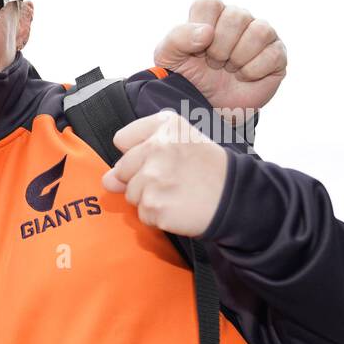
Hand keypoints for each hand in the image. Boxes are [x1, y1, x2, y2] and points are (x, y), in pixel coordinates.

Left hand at [102, 110, 227, 235]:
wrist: (237, 197)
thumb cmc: (209, 169)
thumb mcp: (182, 142)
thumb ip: (139, 152)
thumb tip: (107, 179)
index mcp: (164, 126)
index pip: (121, 139)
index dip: (135, 153)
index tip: (157, 158)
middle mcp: (157, 148)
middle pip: (121, 171)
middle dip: (140, 179)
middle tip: (173, 179)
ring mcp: (154, 178)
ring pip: (131, 195)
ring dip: (150, 199)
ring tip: (177, 193)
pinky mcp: (155, 205)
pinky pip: (142, 215)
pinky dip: (158, 216)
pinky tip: (179, 207)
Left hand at [153, 0, 286, 117]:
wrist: (207, 108)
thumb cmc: (188, 78)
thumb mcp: (169, 58)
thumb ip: (176, 38)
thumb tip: (207, 33)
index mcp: (211, 15)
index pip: (209, 4)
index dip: (201, 29)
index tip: (197, 49)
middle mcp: (238, 20)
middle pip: (237, 16)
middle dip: (219, 48)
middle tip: (214, 63)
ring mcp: (260, 35)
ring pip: (259, 31)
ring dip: (238, 58)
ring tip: (230, 70)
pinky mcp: (277, 54)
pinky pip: (273, 54)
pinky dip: (253, 71)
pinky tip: (244, 77)